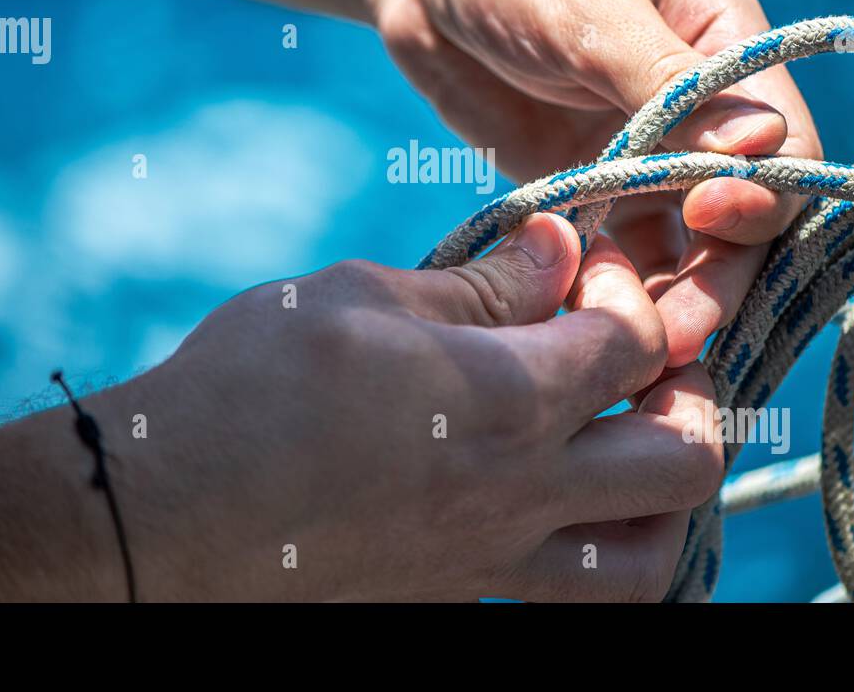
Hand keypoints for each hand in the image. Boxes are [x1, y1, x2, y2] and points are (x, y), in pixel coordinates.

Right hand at [137, 213, 721, 600]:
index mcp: (506, 401)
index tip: (575, 265)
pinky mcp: (449, 602)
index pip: (637, 343)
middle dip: (691, 397)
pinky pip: (561, 596)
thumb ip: (480, 284)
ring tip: (620, 447)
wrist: (162, 518)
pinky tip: (541, 501)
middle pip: (687, 461)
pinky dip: (587, 553)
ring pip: (645, 564)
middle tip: (638, 362)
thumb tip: (558, 250)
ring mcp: (488, 564)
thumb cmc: (250, 386)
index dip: (625, 289)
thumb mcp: (362, 299)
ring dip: (659, 500)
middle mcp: (519, 494)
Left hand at [369, 0, 822, 365]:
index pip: (783, 141)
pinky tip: (580, 323)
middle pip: (739, 215)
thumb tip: (766, 152)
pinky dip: (607, 289)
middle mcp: (695, 110)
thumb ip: (671, 84)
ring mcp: (639, 153)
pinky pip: (613, 251)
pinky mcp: (584, 184)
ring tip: (626, 350)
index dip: (766, 194)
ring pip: (680, 248)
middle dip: (717, 276)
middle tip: (669, 332)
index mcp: (723, 46)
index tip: (711, 217)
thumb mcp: (592, 5)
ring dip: (665, 299)